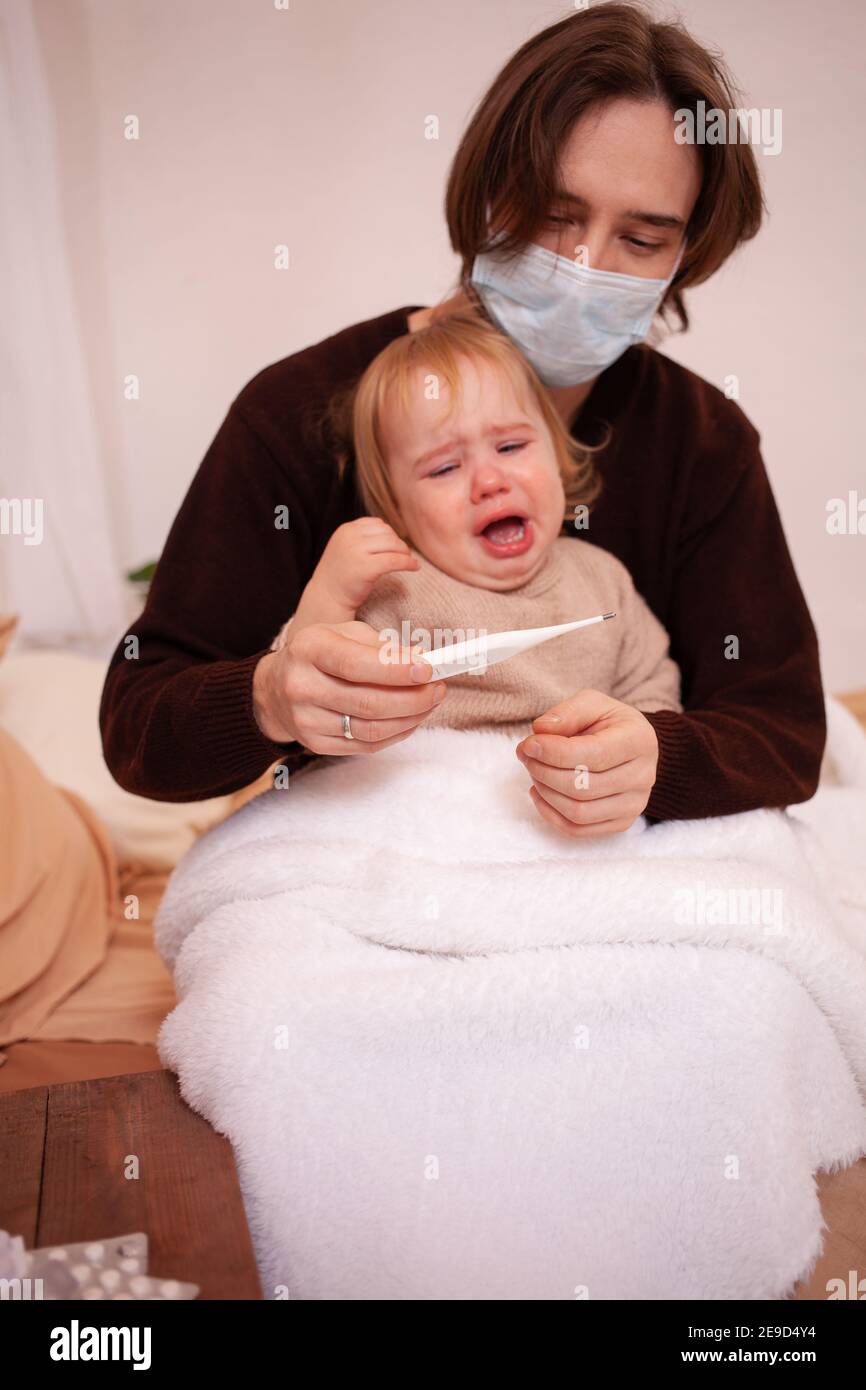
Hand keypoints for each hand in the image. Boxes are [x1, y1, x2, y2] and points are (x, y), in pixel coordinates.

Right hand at [253, 619, 445, 754]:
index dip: (396, 670)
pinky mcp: (315, 744)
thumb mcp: (343, 634)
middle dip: (413, 698)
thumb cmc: (320, 655)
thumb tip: (421, 664)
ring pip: (371, 729)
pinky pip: (366, 745)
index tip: (428, 670)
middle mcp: (302, 686)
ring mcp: (306, 720)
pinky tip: (410, 719)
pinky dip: (396, 733)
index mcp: (309, 649)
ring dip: (410, 718)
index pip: (356, 664)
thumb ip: (381, 647)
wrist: (275, 690)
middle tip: (438, 689)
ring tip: (429, 703)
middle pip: (369, 702)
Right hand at [300, 517, 420, 625]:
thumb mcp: (346, 547)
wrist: (327, 597)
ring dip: (405, 552)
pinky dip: (408, 563)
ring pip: (392, 545)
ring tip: (408, 561)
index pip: (377, 524)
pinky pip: (394, 560)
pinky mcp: (365, 568)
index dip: (390, 535)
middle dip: (399, 544)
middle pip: (387, 533)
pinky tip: (414, 567)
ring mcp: (356, 552)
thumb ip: (363, 537)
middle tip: (405, 556)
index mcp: (346, 530)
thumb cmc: (340, 574)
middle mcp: (350, 537)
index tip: (394, 547)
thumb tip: (392, 533)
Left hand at [515, 689, 658, 837]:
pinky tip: (540, 792)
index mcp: (638, 740)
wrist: (633, 746)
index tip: (528, 744)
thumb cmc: (609, 724)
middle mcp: (643, 776)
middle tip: (526, 756)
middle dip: (544, 771)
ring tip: (533, 771)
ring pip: (578, 812)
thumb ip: (567, 713)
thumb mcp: (593, 704)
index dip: (553, 752)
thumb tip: (541, 730)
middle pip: (582, 787)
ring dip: (545, 793)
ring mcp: (634, 804)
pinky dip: (550, 813)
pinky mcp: (622, 822)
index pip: (592, 755)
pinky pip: (578, 829)